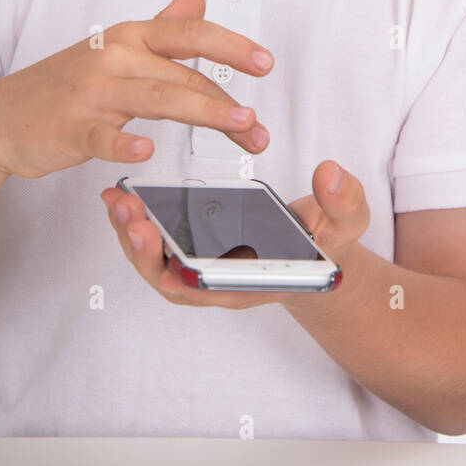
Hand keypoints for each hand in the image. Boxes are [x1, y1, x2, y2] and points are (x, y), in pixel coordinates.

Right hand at [0, 0, 272, 179]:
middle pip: (182, 75)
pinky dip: (123, 145)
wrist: (1, 117)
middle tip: (258, 124)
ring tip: (239, 127)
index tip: (264, 62)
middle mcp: (113, 57)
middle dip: (228, 102)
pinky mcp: (72, 128)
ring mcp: (92, 93)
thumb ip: (161, 25)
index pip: (190, 34)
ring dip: (203, 112)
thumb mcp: (114, 45)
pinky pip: (102, 136)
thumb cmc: (63, 84)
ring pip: (157, 99)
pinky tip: (144, 154)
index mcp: (128, 37)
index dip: (231, 45)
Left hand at [100, 159, 370, 308]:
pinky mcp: (196, 247)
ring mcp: (206, 266)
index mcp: (258, 283)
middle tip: (132, 219)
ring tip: (118, 203)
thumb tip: (330, 173)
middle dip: (147, 253)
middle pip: (175, 280)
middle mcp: (225, 281)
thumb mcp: (347, 221)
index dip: (189, 285)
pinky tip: (122, 198)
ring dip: (133, 236)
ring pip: (158, 263)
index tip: (168, 270)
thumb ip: (343, 201)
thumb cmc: (328, 241)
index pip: (217, 293)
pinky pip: (158, 243)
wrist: (317, 246)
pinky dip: (137, 223)